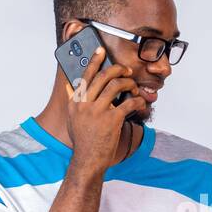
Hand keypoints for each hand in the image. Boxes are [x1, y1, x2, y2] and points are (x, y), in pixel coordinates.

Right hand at [63, 46, 142, 174]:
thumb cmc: (82, 141)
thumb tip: (70, 86)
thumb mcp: (72, 119)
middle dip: (118, 70)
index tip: (100, 50)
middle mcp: (85, 104)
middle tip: (126, 71)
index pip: (85, 76)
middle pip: (103, 77)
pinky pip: (128, 102)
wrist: (88, 160)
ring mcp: (98, 111)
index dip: (94, 61)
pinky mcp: (112, 120)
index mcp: (75, 102)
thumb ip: (72, 101)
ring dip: (129, 84)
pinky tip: (140, 103)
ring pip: (117, 86)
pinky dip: (137, 100)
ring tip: (133, 89)